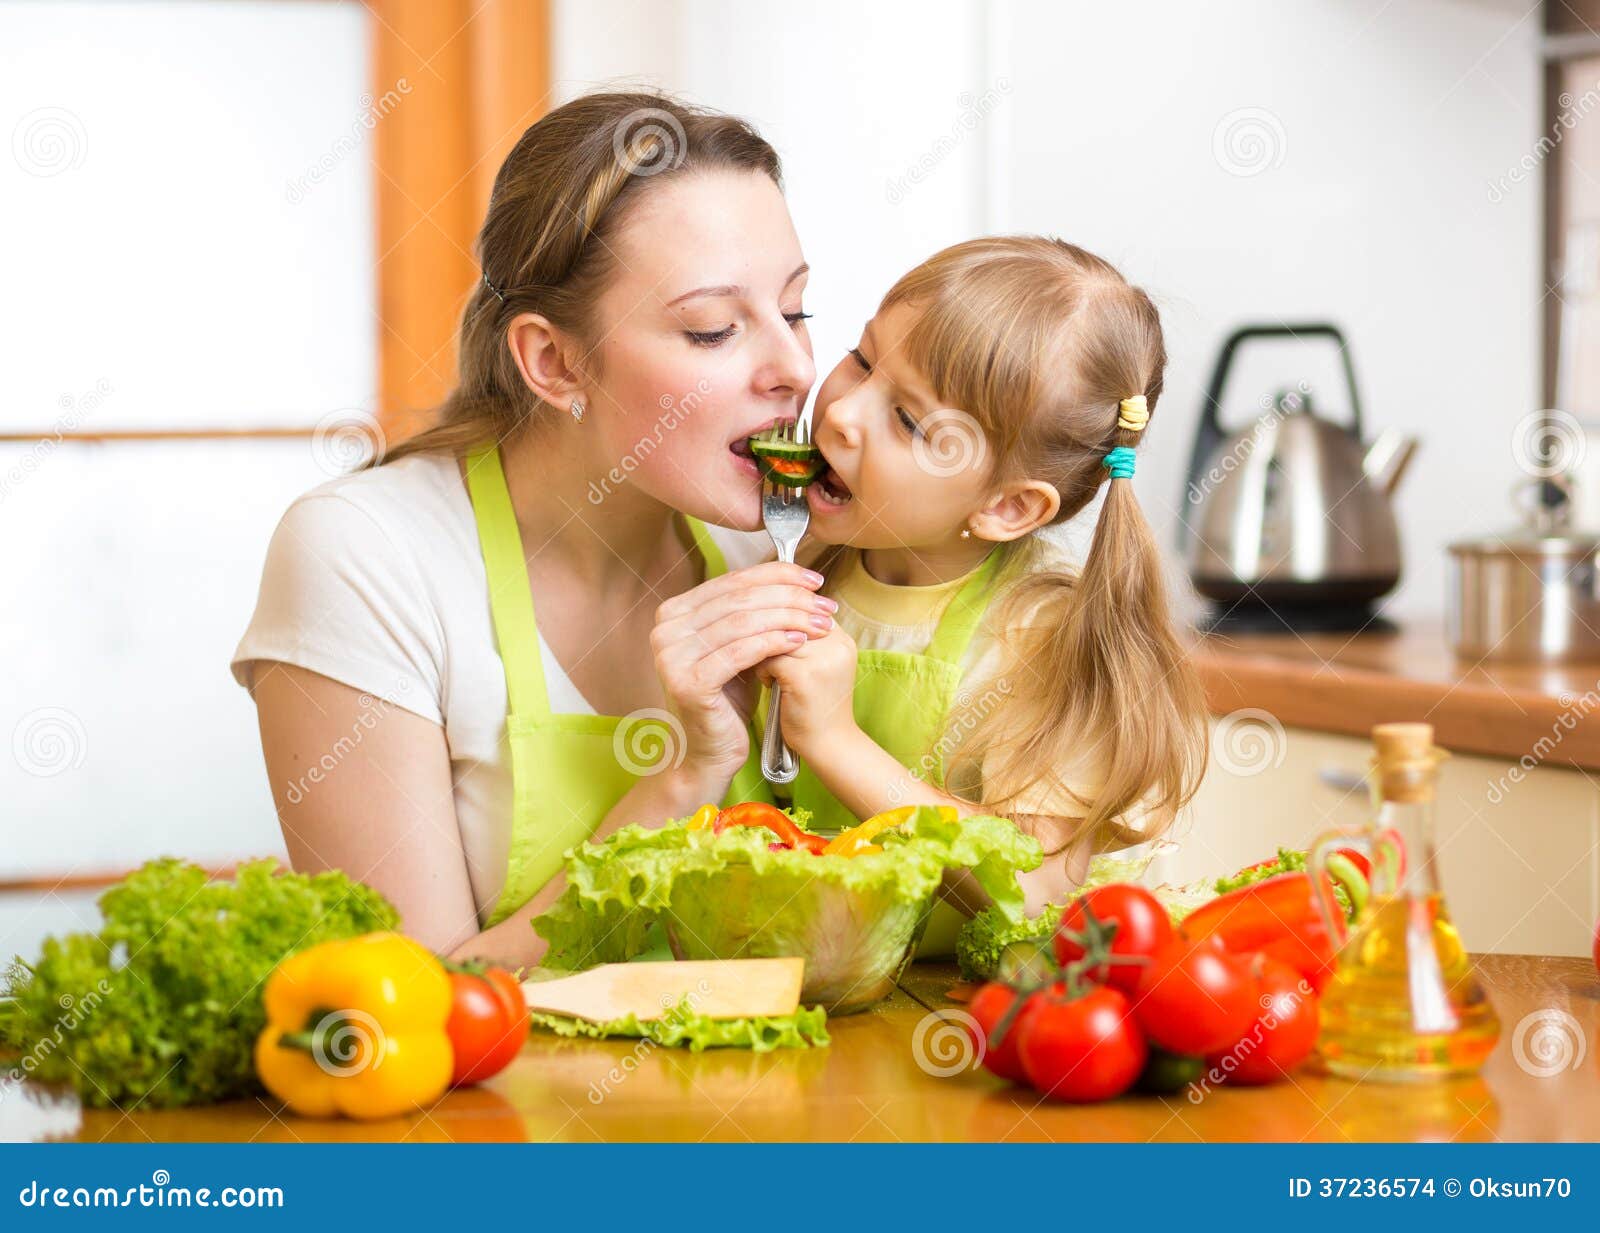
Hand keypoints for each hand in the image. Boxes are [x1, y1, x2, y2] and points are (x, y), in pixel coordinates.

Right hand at [651, 561, 834, 793]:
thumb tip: (794, 577)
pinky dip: (773, 643)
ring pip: (742, 622)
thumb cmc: (727, 700)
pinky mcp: (688, 682)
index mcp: (674, 613)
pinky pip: (740, 652)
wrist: (708, 754)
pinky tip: (800, 641)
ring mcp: (671, 656)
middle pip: (739, 599)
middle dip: (789, 597)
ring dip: (789, 618)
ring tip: (821, 622)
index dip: (777, 575)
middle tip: (825, 603)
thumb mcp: (738, 647)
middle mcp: (665, 629)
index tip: (814, 579)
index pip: (732, 581)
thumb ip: (751, 613)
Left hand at [759, 622, 858, 757]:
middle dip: (768, 632)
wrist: (828, 745)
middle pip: (789, 617)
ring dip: (762, 649)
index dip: (780, 618)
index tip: (766, 636)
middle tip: (757, 649)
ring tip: (765, 667)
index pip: (803, 606)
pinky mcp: (805, 676)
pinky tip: (768, 682)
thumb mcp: (818, 666)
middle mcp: (837, 643)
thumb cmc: (815, 706)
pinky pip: (769, 657)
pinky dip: (762, 669)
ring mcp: (823, 659)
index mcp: (842, 638)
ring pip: (776, 635)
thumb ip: (803, 639)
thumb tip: (765, 611)